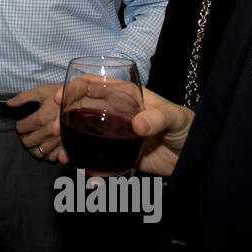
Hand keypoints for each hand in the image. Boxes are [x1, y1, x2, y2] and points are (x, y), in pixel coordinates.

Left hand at [9, 84, 61, 159]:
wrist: (85, 102)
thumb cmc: (62, 95)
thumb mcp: (42, 91)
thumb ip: (24, 97)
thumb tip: (9, 104)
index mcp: (41, 118)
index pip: (21, 128)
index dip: (19, 125)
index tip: (22, 123)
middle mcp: (49, 132)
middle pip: (27, 142)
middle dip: (24, 137)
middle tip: (27, 133)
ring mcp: (59, 141)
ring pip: (38, 153)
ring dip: (33, 148)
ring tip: (35, 141)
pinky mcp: (67, 146)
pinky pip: (53, 157)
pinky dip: (47, 154)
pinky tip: (47, 146)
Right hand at [47, 85, 192, 177]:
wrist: (195, 156)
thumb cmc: (187, 127)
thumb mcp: (176, 117)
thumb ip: (158, 118)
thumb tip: (138, 125)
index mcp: (127, 96)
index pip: (96, 84)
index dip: (75, 87)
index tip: (60, 96)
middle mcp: (116, 113)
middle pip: (84, 110)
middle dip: (65, 117)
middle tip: (55, 128)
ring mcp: (115, 134)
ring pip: (86, 135)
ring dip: (70, 141)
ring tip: (63, 152)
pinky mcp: (119, 154)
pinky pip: (97, 158)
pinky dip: (86, 163)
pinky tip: (78, 167)